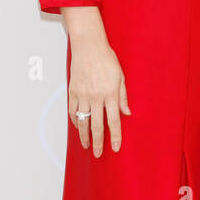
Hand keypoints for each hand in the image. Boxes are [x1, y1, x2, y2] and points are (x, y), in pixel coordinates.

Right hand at [68, 38, 130, 156]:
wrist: (88, 46)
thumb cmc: (106, 59)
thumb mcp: (120, 77)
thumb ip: (123, 97)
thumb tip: (127, 113)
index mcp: (110, 94)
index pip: (114, 121)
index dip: (115, 136)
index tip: (115, 148)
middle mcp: (96, 96)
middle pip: (97, 125)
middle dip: (98, 142)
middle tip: (98, 153)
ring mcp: (83, 95)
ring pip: (83, 121)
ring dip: (84, 135)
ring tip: (86, 145)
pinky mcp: (73, 91)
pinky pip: (73, 111)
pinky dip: (75, 121)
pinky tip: (79, 127)